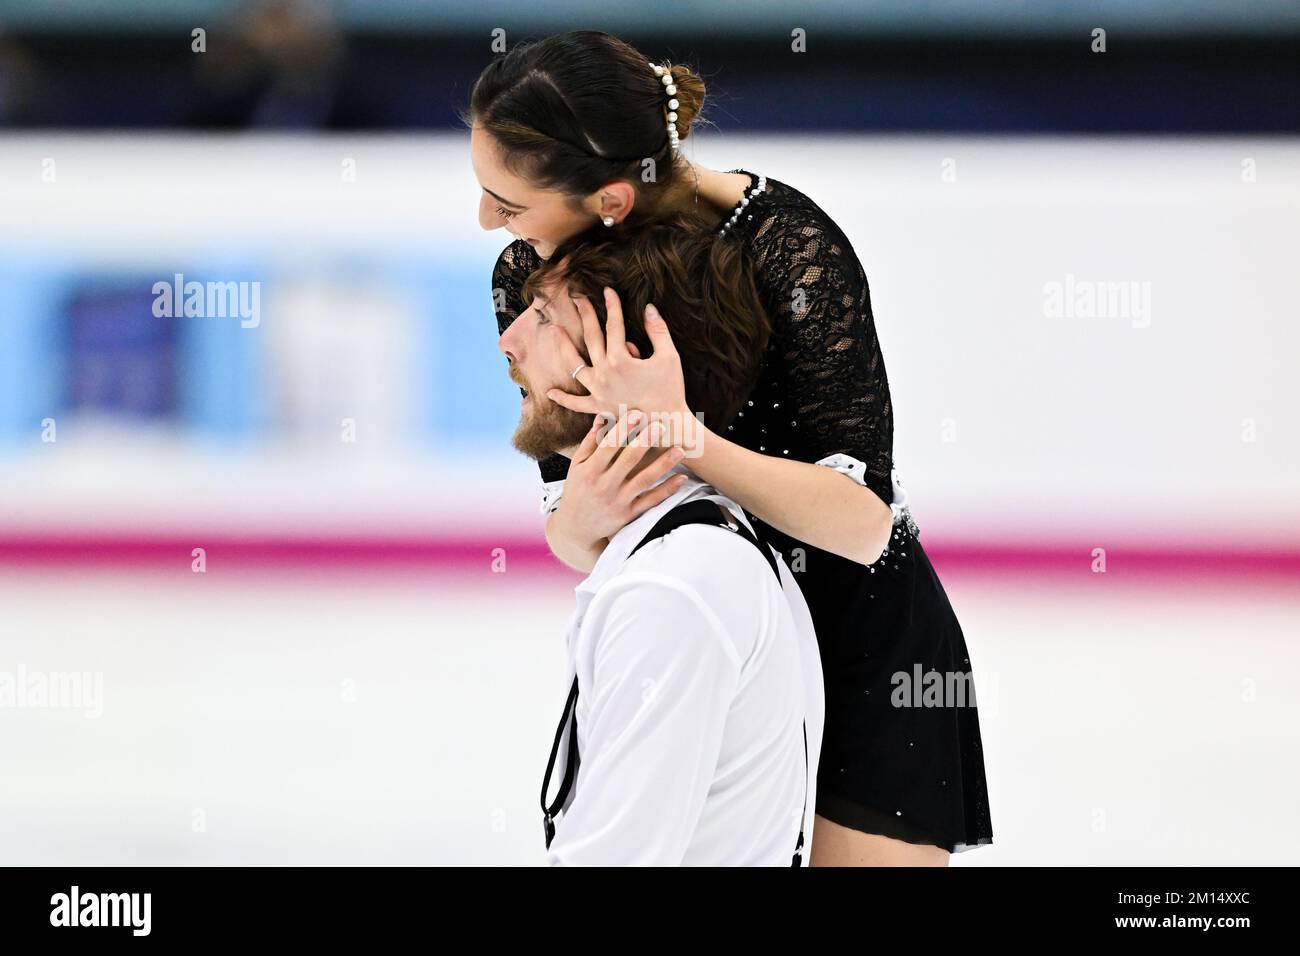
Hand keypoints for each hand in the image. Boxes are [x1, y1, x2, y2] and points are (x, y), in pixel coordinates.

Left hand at [545, 288, 689, 430]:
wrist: (667, 424)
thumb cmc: (671, 390)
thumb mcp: (669, 357)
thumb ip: (658, 331)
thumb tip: (649, 308)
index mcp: (620, 359)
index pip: (614, 326)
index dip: (612, 306)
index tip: (608, 290)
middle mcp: (604, 373)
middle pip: (591, 338)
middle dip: (586, 315)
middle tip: (578, 299)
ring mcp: (598, 391)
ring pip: (575, 365)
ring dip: (564, 346)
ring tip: (555, 330)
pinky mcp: (598, 408)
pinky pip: (577, 404)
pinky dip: (564, 398)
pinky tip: (550, 392)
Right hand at [550, 408, 687, 554]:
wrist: (576, 529)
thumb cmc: (577, 490)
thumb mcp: (576, 467)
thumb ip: (590, 443)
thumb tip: (602, 418)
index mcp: (590, 471)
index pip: (608, 446)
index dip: (623, 429)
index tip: (637, 413)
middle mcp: (604, 486)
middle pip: (629, 460)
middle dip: (646, 441)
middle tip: (662, 425)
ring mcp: (618, 501)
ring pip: (644, 480)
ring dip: (664, 464)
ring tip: (680, 449)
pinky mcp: (629, 515)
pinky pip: (651, 501)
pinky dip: (667, 490)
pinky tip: (681, 478)